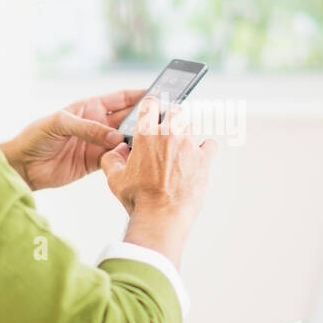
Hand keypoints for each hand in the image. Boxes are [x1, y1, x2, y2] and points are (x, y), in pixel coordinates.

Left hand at [0, 87, 147, 190]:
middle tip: (163, 119)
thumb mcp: (59, 124)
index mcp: (90, 107)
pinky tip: (137, 158)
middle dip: (145, 117)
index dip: (139, 95)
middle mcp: (97, 124)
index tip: (159, 93)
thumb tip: (115, 136)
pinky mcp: (95, 162)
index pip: (121, 98)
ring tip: (155, 140)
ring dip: (138, 139)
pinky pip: (116, 158)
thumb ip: (87, 128)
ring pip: (125, 139)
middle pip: (128, 118)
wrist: (24, 165)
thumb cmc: (36, 136)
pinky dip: (126, 158)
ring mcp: (97, 143)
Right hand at [98, 98, 217, 266]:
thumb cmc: (139, 199)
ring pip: (193, 126)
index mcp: (146, 134)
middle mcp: (169, 134)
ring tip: (181, 150)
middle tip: (168, 133)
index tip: (153, 112)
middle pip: (176, 111)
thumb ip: (112, 158)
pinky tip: (198, 157)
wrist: (162, 217)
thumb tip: (117, 150)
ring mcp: (189, 145)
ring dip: (188, 134)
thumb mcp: (114, 178)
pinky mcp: (204, 159)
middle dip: (172, 119)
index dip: (151, 107)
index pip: (150, 104)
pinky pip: (210, 144)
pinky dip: (205, 149)